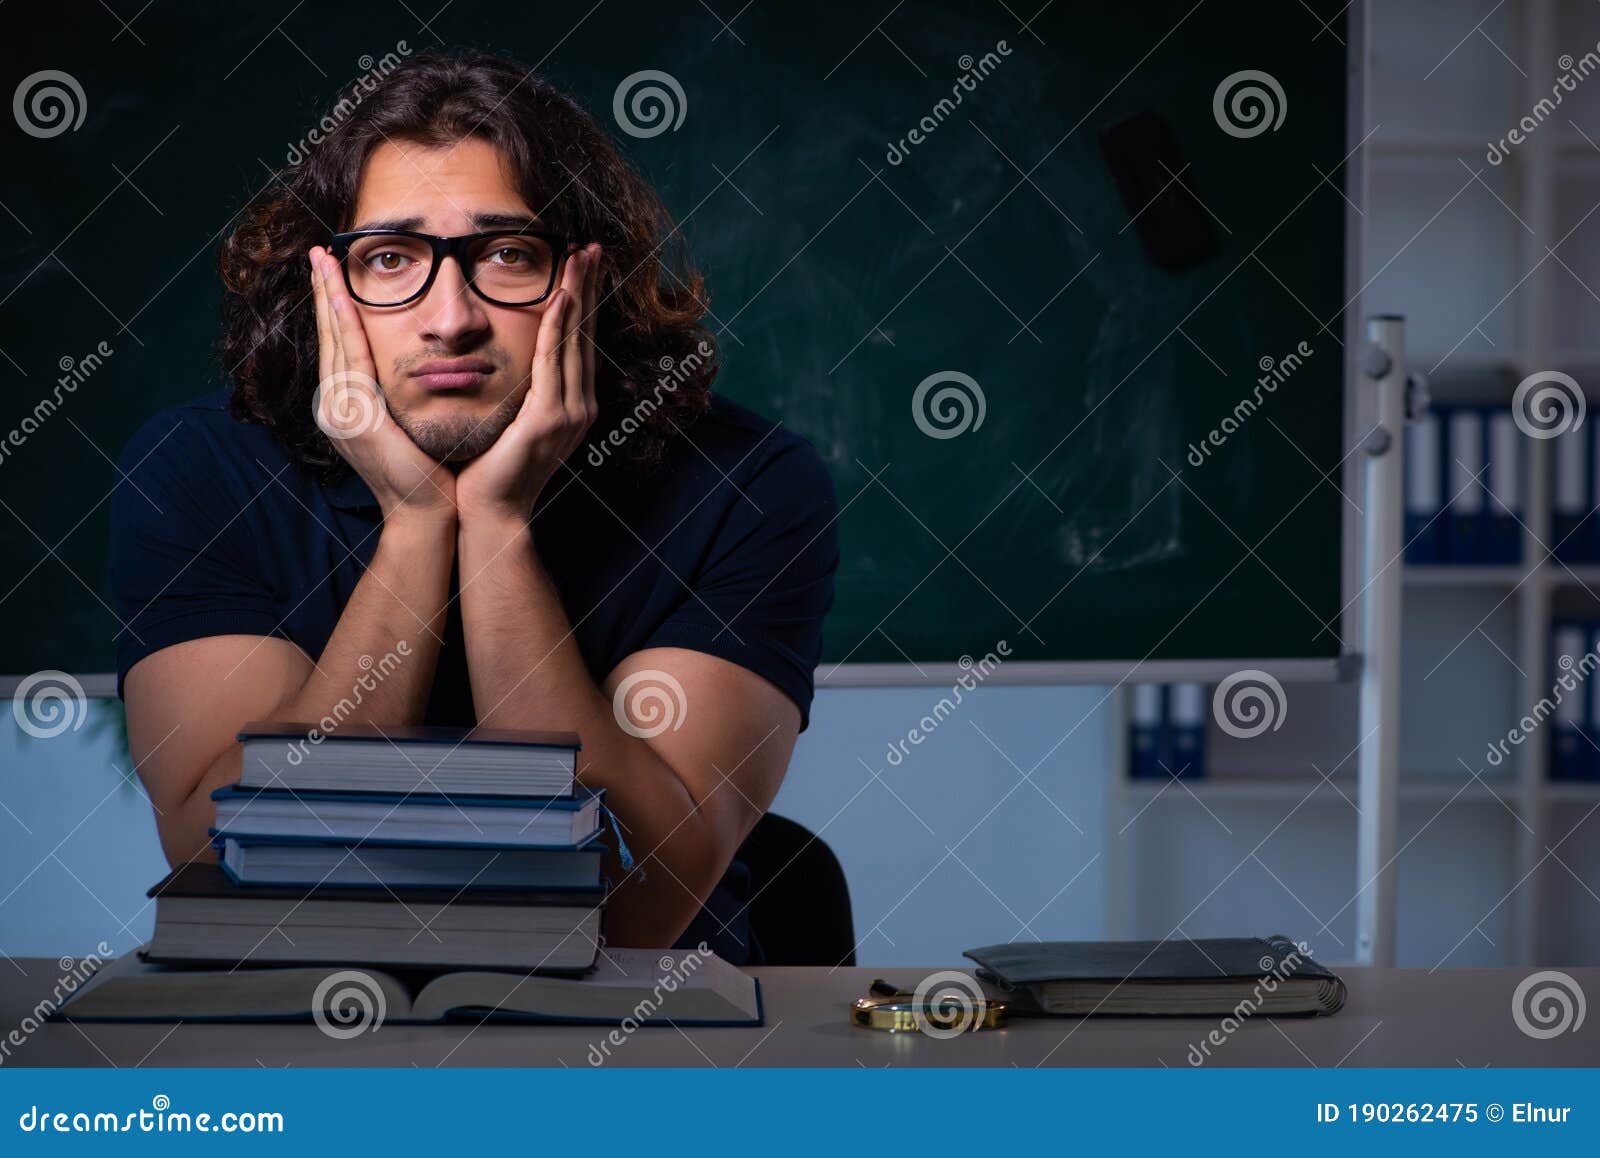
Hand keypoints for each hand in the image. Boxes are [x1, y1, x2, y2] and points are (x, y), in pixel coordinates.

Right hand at [309, 247, 456, 525]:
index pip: (339, 347)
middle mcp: (335, 408)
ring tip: (324, 261)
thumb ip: (400, 397)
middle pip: (328, 337)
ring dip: (328, 298)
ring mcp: (340, 413)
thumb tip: (414, 369)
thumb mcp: (409, 426)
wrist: (428, 515)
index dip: (332, 309)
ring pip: (334, 342)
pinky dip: (345, 325)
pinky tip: (342, 296)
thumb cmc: (429, 474)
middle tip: (318, 251)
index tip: (331, 273)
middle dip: (322, 292)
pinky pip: (352, 359)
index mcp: (347, 409)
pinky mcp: (357, 417)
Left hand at [454, 242, 600, 528]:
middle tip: (592, 245)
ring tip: (581, 256)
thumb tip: (506, 358)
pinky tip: (560, 296)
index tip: (581, 263)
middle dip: (589, 286)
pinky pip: (554, 360)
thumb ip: (517, 390)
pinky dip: (558, 326)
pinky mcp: (551, 418)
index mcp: (571, 404)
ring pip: (575, 339)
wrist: (490, 513)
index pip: (578, 341)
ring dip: (578, 293)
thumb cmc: (489, 469)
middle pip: (585, 332)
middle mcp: (579, 405)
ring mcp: (570, 412)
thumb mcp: (508, 420)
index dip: (582, 300)